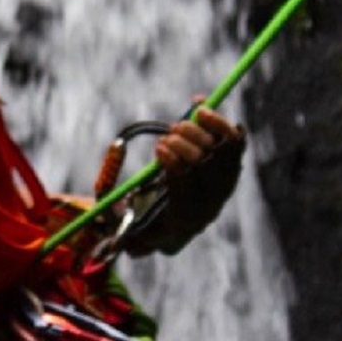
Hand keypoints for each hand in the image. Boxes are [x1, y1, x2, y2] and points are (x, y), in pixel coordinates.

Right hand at [120, 105, 244, 255]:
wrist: (174, 229)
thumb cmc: (139, 219)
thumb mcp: (114, 214)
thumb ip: (106, 185)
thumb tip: (117, 146)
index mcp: (180, 221)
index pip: (186, 191)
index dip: (174, 165)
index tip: (159, 147)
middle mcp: (207, 207)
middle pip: (207, 169)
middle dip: (186, 144)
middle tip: (169, 134)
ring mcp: (224, 190)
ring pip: (225, 152)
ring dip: (203, 130)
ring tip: (181, 123)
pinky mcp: (231, 173)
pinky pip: (235, 144)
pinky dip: (221, 124)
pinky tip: (201, 111)